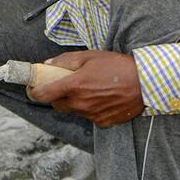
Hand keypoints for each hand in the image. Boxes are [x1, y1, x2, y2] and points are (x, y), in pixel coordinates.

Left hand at [26, 50, 144, 127]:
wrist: (146, 84)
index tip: (33, 87)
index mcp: (73, 86)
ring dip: (74, 102)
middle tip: (65, 85)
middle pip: (56, 104)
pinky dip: (90, 109)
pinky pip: (88, 116)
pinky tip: (101, 98)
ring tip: (90, 89)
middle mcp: (80, 104)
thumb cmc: (118, 66)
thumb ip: (65, 61)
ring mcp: (91, 115)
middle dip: (56, 95)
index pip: (42, 95)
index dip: (33, 91)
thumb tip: (48, 64)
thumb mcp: (90, 56)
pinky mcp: (102, 122)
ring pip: (73, 110)